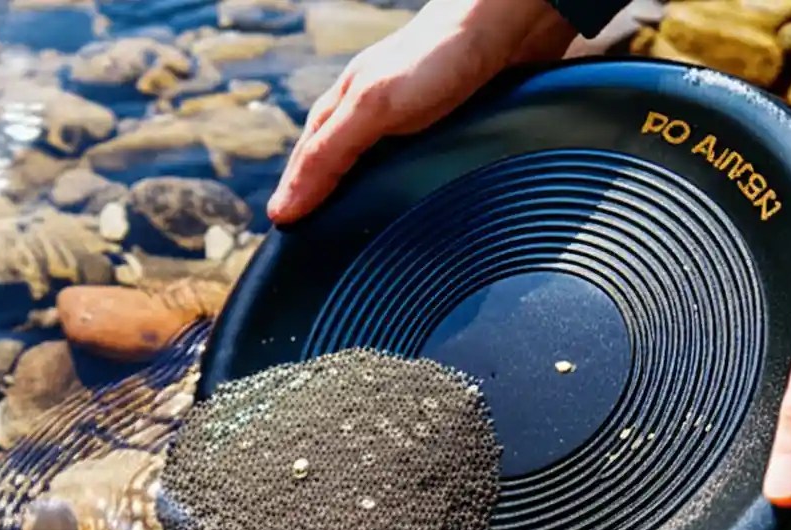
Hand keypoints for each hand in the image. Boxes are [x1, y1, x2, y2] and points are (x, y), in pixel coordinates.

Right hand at [266, 0, 576, 223]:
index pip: (307, 162)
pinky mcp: (445, 129)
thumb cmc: (436, 56)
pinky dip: (405, 193)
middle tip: (315, 243)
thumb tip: (284, 208)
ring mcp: (408, 121)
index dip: (295, 198)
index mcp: (342, 106)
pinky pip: (414, 170)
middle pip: (335, 166)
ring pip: (373, 170)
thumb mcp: (372, 106)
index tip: (285, 236)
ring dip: (365, 200)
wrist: (506, 26)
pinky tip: (413, 207)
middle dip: (323, 200)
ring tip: (360, 235)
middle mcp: (370, 114)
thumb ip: (329, 154)